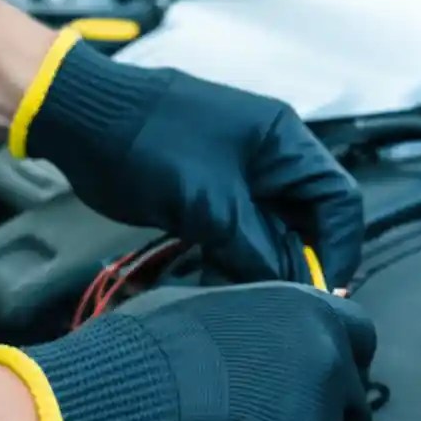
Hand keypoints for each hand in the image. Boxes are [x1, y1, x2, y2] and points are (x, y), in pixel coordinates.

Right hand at [0, 283, 376, 420]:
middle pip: (352, 409)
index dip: (334, 360)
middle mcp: (324, 374)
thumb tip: (256, 334)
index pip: (360, 339)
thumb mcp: (200, 307)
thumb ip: (252, 323)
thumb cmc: (131, 358)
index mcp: (307, 318)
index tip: (313, 375)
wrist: (88, 419)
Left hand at [16, 33, 364, 286]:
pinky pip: (239, 234)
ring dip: (262, 266)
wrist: (80, 120)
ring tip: (241, 292)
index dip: (339, 249)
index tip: (323, 289)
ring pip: (272, 233)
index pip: (340, 201)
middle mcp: (270, 158)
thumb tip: (292, 290)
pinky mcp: (210, 195)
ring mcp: (239, 176)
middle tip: (280, 300)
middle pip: (309, 221)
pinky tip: (217, 280)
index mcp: (284, 143)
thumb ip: (257, 250)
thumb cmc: (146, 142)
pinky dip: (234, 260)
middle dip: (297, 262)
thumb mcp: (211, 205)